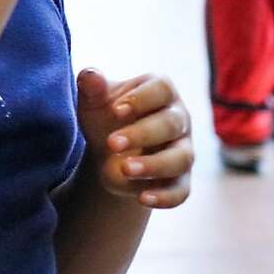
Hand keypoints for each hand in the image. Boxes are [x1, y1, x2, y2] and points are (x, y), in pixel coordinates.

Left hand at [76, 69, 192, 209]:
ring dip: (154, 165)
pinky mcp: (181, 180)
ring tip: (125, 169)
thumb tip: (90, 76)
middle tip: (111, 142)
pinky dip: (164, 197)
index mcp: (161, 91)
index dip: (141, 98)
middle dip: (142, 134)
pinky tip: (142, 198)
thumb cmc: (105, 116)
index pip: (161, 88)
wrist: (109, 152)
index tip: (115, 110)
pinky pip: (180, 191)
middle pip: (171, 124)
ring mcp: (183, 150)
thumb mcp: (94, 101)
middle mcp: (179, 119)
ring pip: (181, 158)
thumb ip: (92, 87)